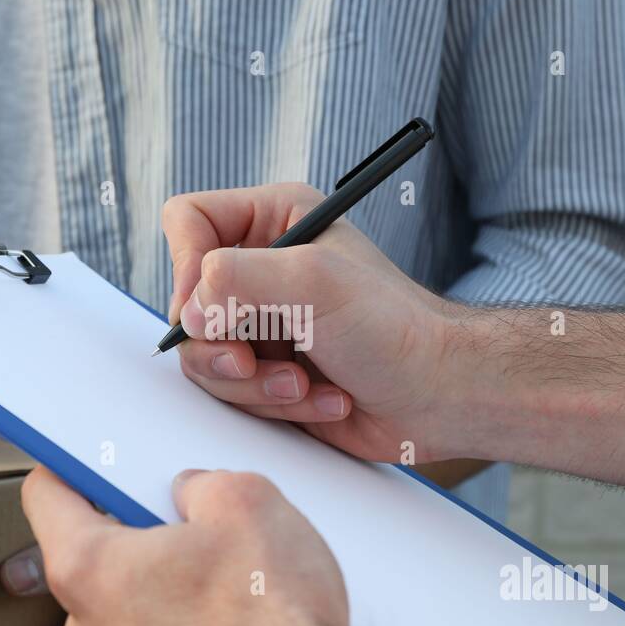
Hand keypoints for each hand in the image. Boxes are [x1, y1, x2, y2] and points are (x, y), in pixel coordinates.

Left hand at [23, 464, 355, 625]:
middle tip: (195, 524)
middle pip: (95, 556)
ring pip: (133, 606)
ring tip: (230, 581)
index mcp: (90, 569)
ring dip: (170, 586)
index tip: (93, 461)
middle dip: (142, 532)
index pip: (46, 497)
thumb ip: (201, 483)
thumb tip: (196, 493)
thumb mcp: (245, 501)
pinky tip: (241, 625)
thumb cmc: (273, 624)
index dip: (74, 467)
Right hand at [162, 183, 464, 461]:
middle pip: (189, 302)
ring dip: (254, 383)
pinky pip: (233, 393)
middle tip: (255, 360)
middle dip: (223, 345)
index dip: (186, 266)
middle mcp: (262, 269)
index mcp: (274, 221)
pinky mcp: (268, 373)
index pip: (189, 221)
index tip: (208, 310)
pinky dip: (274, 404)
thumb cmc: (395, 328)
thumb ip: (236, 279)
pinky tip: (325, 399)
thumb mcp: (313, 282)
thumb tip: (191, 312)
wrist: (438, 395)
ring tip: (303, 384)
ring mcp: (263, 325)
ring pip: (205, 356)